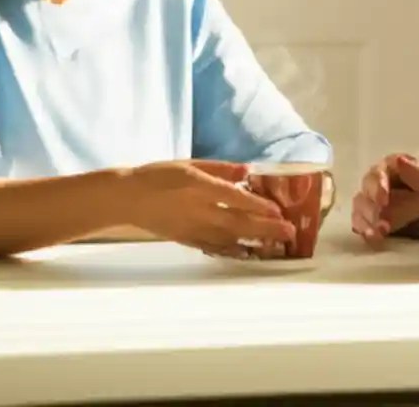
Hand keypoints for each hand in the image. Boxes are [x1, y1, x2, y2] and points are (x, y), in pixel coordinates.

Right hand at [124, 160, 294, 258]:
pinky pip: (214, 247)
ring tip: (278, 244)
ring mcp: (193, 228)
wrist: (128, 198)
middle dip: (266, 228)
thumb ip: (220, 168)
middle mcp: (199, 210)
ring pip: (230, 237)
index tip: (279, 210)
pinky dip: (233, 251)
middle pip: (238, 221)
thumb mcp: (189, 164)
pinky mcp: (187, 239)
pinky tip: (249, 254)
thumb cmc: (159, 176)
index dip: (258, 205)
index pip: (235, 198)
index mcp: (199, 186)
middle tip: (290, 232)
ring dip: (256, 241)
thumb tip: (247, 172)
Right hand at [350, 153, 418, 245]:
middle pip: (370, 182)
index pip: (388, 165)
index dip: (383, 178)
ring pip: (363, 201)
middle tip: (381, 212)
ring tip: (378, 231)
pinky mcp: (374, 211)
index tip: (386, 191)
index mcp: (406, 163)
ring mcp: (376, 194)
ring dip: (367, 216)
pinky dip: (364, 226)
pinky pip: (362, 217)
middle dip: (372, 198)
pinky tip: (374, 238)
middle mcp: (387, 176)